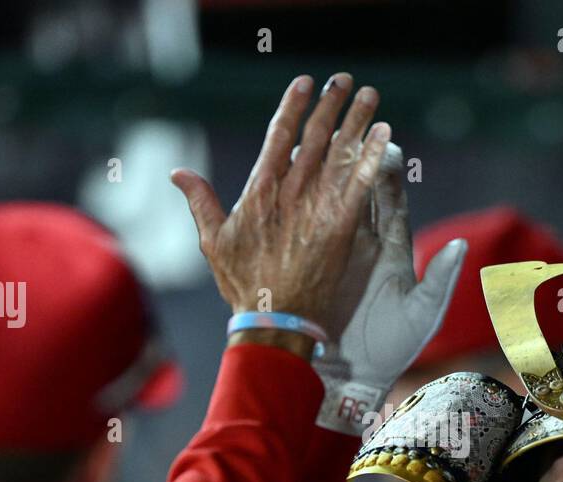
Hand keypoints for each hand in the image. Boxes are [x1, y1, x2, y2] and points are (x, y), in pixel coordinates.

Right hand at [171, 73, 389, 332]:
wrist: (274, 321)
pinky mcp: (340, 227)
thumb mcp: (213, 242)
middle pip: (314, 138)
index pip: (279, 137)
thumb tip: (176, 173)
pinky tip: (386, 134)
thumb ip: (200, 202)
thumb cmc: (243, 285)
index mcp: (259, 192)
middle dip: (330, 106)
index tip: (305, 82)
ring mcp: (316, 209)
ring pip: (340, 154)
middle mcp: (290, 193)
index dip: (293, 107)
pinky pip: (361, 184)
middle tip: (344, 80)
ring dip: (356, 121)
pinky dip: (374, 157)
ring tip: (370, 94)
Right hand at [313, 142, 465, 433]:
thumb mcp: (422, 316)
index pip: (391, 200)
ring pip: (327, 202)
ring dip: (320, 171)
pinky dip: (296, 201)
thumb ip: (441, 280)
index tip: (384, 141)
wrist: (352, 380)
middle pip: (358, 190)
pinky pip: (304, 227)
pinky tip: (283, 175)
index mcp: (393, 251)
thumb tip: (460, 245)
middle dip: (350, 156)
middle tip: (342, 123)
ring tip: (309, 138)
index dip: (388, 170)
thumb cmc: (392, 350)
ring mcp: (336, 253)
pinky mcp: (312, 264)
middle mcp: (364, 246)